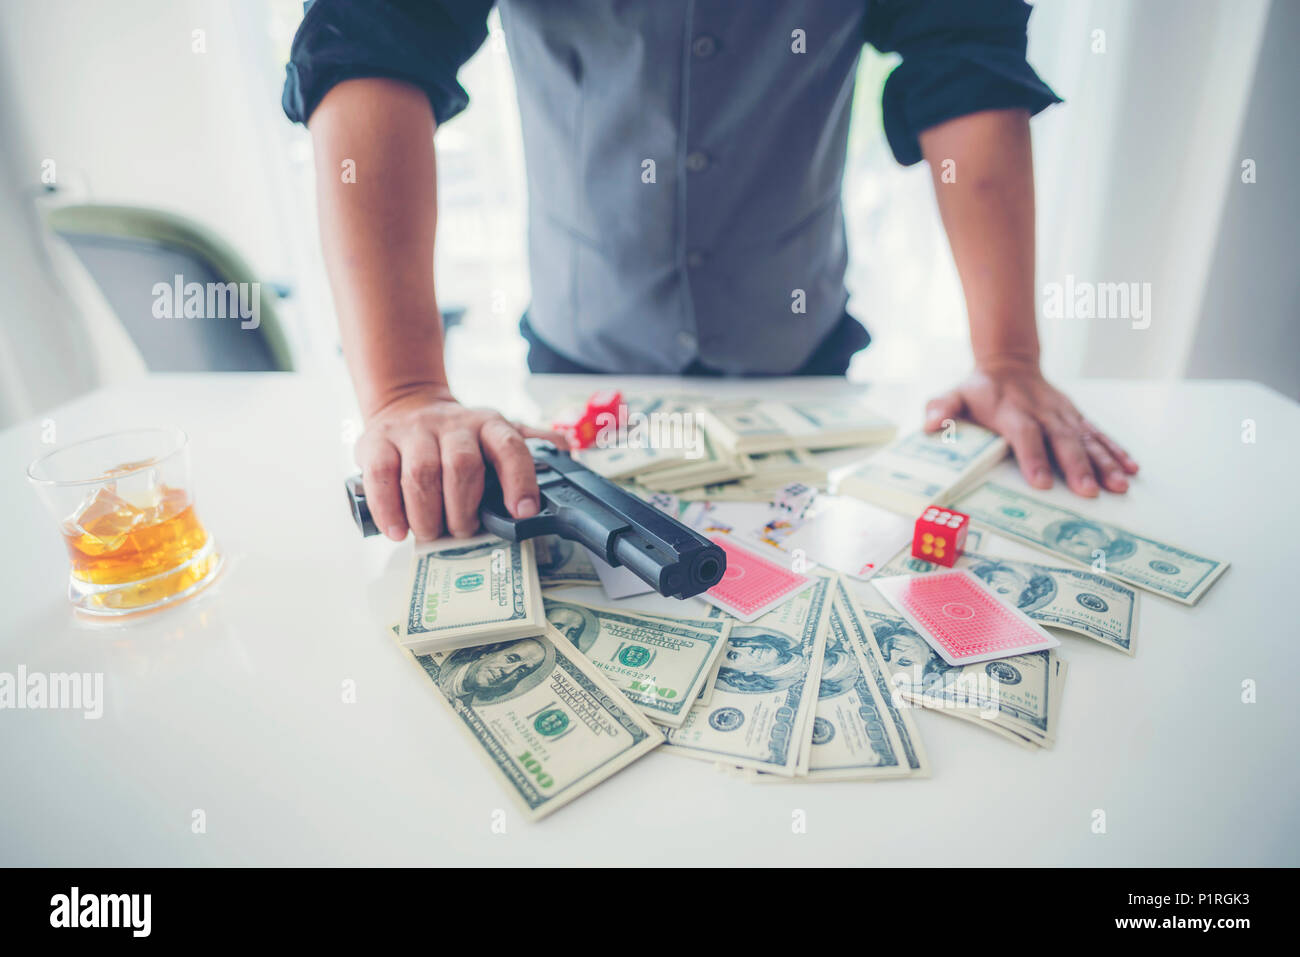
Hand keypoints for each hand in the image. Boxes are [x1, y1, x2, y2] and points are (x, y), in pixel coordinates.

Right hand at [354, 386, 566, 541]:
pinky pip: (380, 475)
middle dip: (463, 509)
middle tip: (462, 531)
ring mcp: (413, 431)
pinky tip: (398, 530)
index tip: (523, 513)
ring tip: (432, 533)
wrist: (407, 405)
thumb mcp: (496, 433)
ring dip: (428, 515)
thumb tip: (567, 451)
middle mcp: (453, 424)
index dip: (519, 480)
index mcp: (489, 425)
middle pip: (462, 467)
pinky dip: (389, 509)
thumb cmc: (457, 437)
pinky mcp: (376, 441)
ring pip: (422, 474)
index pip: (509, 447)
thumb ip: (530, 444)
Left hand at [923, 364, 1138, 497]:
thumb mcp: (955, 394)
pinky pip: (1099, 433)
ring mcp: (1063, 414)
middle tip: (1089, 492)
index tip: (1040, 483)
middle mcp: (1042, 412)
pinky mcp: (1076, 417)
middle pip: (1062, 440)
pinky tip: (1131, 467)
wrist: (1009, 363)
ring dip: (1104, 462)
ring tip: (1119, 485)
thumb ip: (941, 408)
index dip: (1032, 457)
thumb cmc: (979, 390)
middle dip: (1077, 466)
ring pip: (1087, 438)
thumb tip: (927, 424)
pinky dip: (1116, 450)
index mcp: (1012, 411)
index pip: (1024, 435)